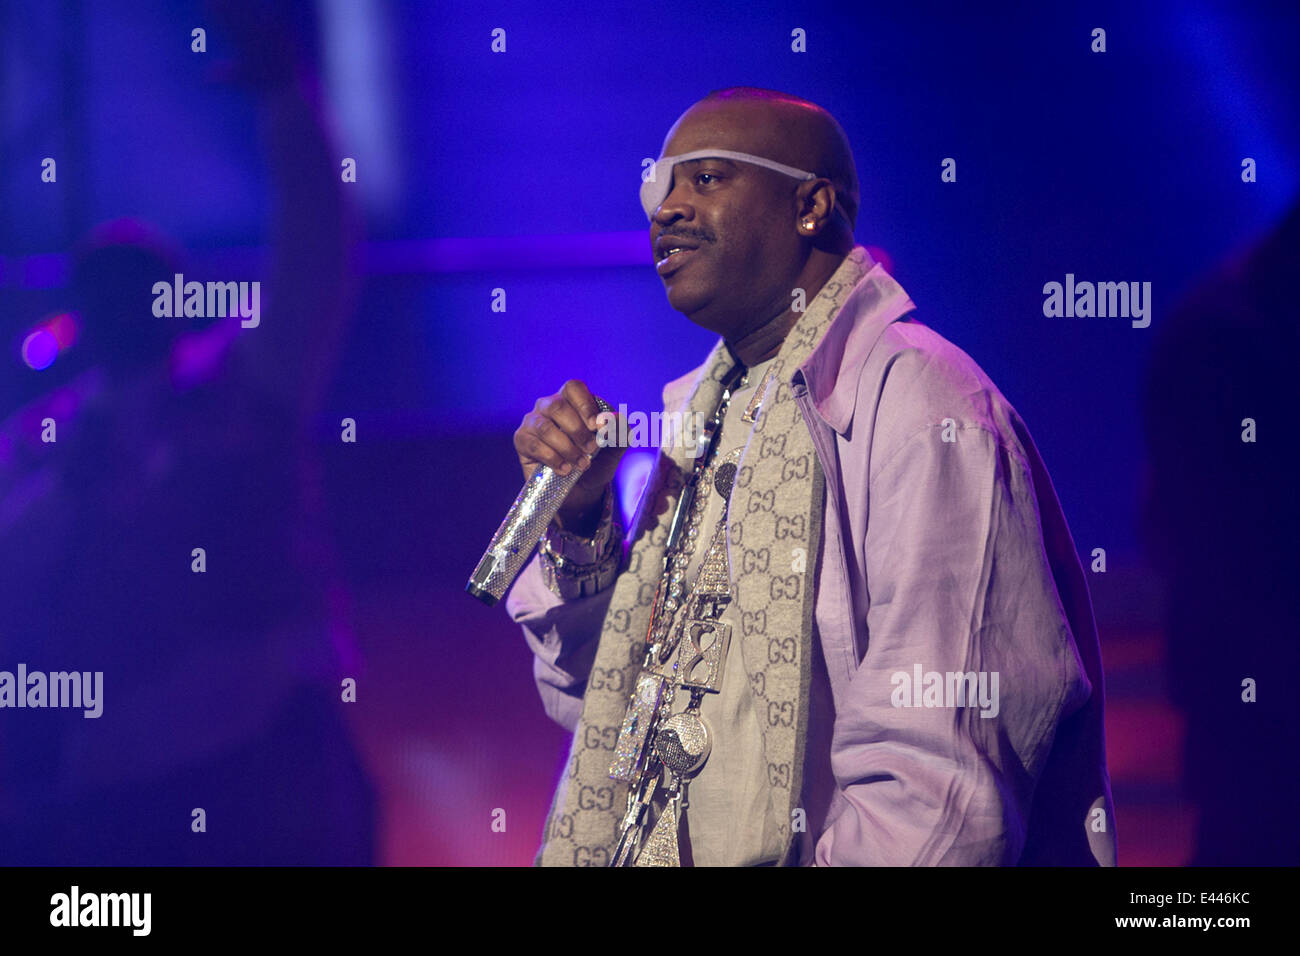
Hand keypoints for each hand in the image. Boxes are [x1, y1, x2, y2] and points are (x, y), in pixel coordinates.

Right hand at [514, 380, 627, 530]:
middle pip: (557, 406)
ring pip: (545, 427)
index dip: (585, 405)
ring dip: (567, 448)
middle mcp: (549, 406)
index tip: (597, 426)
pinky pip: (534, 445)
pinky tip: (565, 470)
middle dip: (577, 430)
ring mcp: (532, 422)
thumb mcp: (614, 448)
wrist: (581, 491)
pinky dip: (553, 459)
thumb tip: (615, 418)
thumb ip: (619, 430)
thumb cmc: (596, 462)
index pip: (573, 388)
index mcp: (572, 400)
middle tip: (591, 450)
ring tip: (581, 464)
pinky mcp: (522, 440)